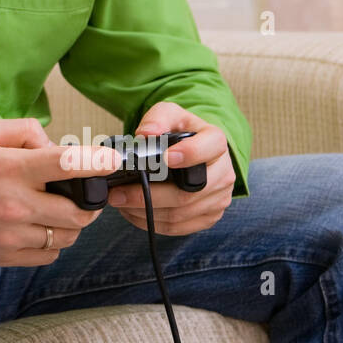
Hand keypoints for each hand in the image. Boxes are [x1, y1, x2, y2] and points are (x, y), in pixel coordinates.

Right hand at [0, 117, 122, 265]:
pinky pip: (47, 255)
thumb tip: (52, 143)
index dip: (98, 163)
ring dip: (71, 224)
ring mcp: (10, 234)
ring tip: (58, 212)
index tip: (113, 161)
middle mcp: (14, 204)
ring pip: (66, 236)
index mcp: (10, 168)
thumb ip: (22, 130)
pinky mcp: (4, 256)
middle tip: (84, 195)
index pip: (67, 165)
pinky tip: (40, 230)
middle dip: (89, 202)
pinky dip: (52, 243)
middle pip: (78, 211)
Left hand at [107, 102, 235, 235]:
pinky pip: (179, 227)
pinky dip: (152, 223)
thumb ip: (157, 118)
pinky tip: (133, 213)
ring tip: (120, 202)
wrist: (195, 150)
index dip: (189, 154)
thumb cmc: (180, 132)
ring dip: (146, 212)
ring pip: (180, 213)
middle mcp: (224, 173)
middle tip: (118, 193)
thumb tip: (145, 135)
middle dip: (149, 194)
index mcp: (216, 143)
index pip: (209, 148)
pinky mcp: (209, 217)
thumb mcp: (169, 115)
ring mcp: (219, 198)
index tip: (165, 158)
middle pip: (188, 192)